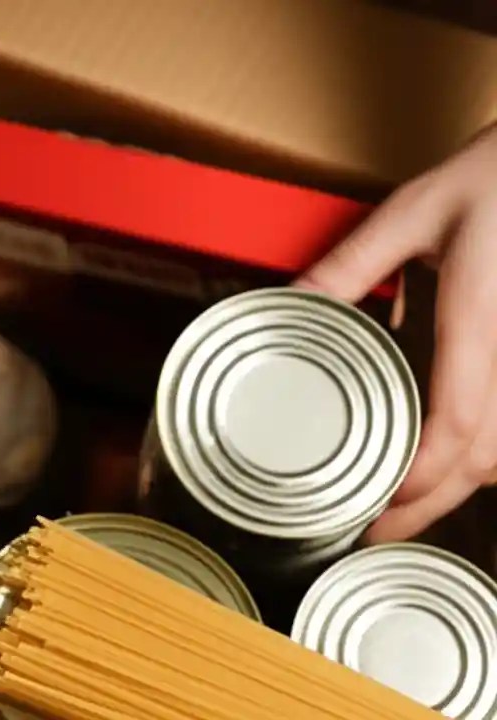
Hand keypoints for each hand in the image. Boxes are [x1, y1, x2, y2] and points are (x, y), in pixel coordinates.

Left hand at [296, 125, 496, 542]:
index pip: (456, 422)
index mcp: (479, 321)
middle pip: (485, 457)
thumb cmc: (496, 178)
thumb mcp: (414, 211)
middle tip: (373, 535)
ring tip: (402, 508)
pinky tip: (449, 463)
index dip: (420, 478)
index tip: (378, 508)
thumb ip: (351, 263)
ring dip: (460, 486)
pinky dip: (482, 455)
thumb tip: (287, 301)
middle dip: (429, 507)